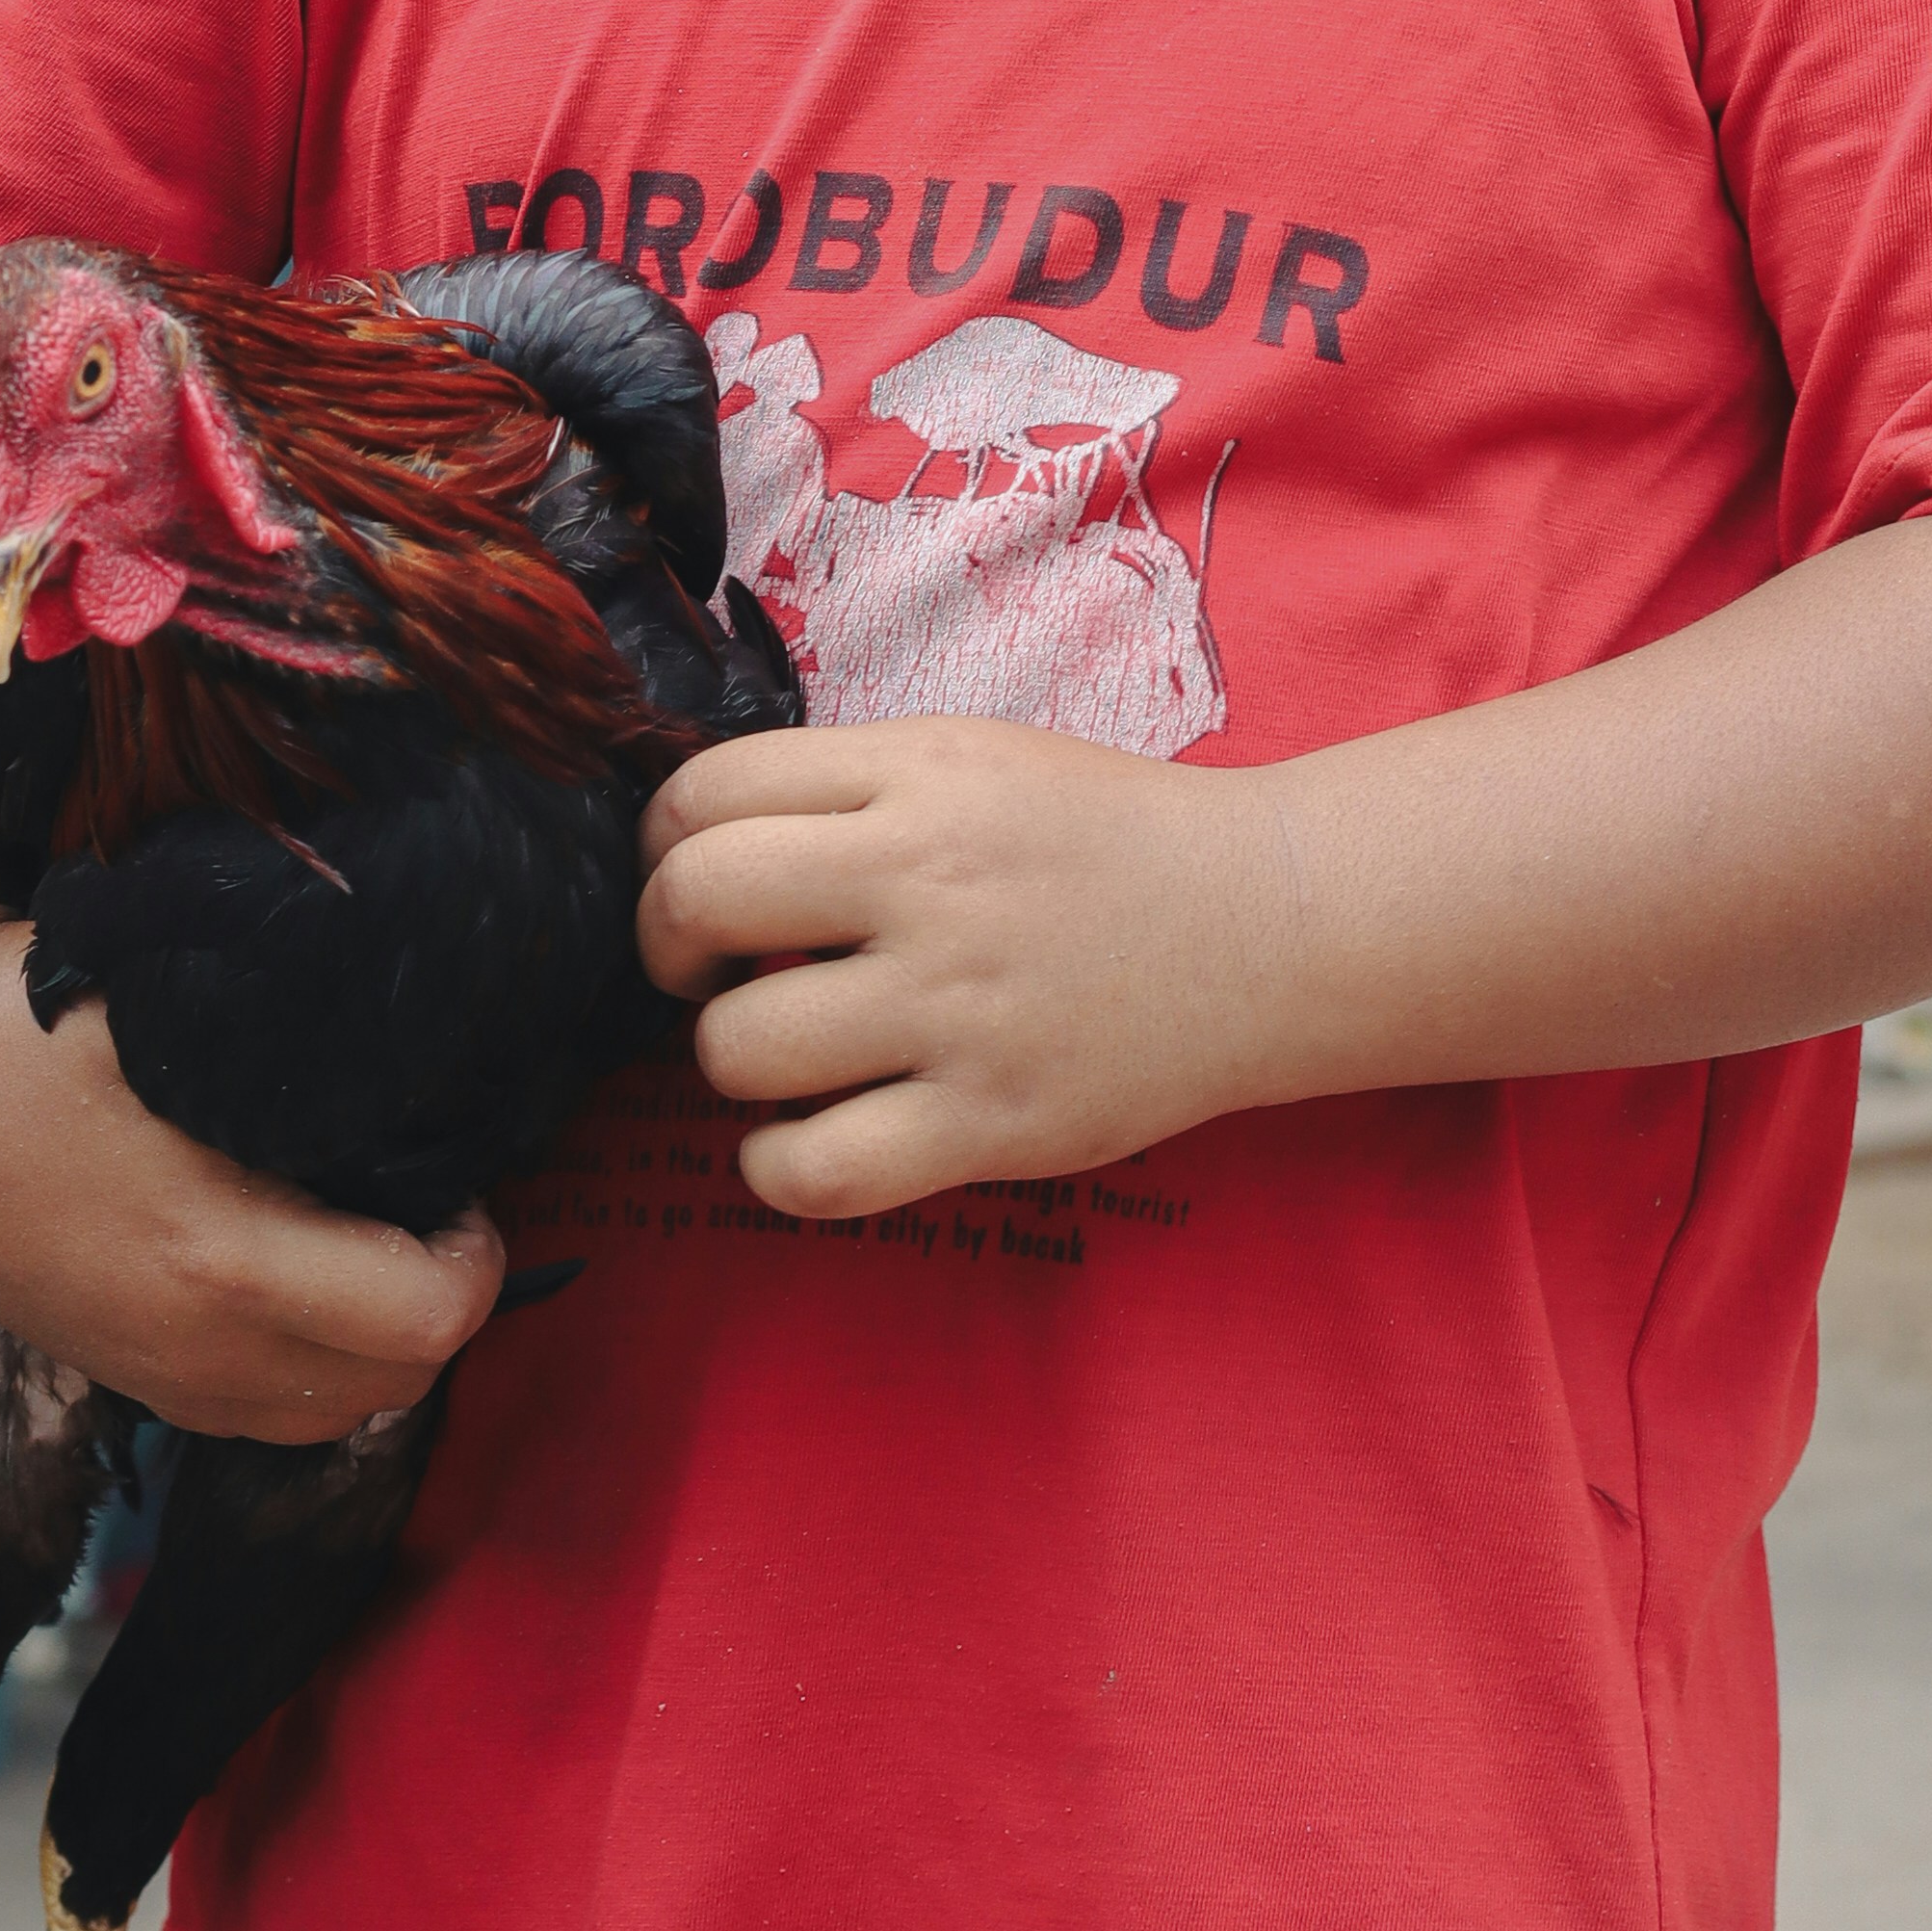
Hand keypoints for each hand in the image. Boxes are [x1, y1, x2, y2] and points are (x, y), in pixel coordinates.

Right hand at [0, 898, 501, 1441]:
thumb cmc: (48, 1020)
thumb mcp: (191, 1021)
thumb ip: (315, 1055)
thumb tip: (437, 1056)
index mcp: (225, 1261)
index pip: (433, 1319)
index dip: (476, 1255)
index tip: (461, 1186)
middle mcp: (194, 1349)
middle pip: (401, 1385)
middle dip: (443, 1304)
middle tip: (432, 1211)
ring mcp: (155, 1380)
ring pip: (335, 1418)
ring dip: (381, 1347)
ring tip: (378, 1243)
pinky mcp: (124, 1382)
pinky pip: (262, 1416)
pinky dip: (312, 1369)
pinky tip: (305, 1278)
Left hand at [636, 718, 1306, 1218]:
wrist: (1267, 924)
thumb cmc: (1104, 840)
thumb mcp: (975, 760)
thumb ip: (847, 787)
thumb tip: (696, 841)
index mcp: (917, 778)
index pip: (706, 792)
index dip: (664, 845)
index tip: (695, 880)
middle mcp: (927, 883)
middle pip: (697, 904)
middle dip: (668, 946)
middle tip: (710, 970)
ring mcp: (959, 1009)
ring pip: (740, 1049)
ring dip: (732, 1060)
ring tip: (786, 1053)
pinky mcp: (992, 1123)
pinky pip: (816, 1170)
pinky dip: (777, 1166)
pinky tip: (803, 1138)